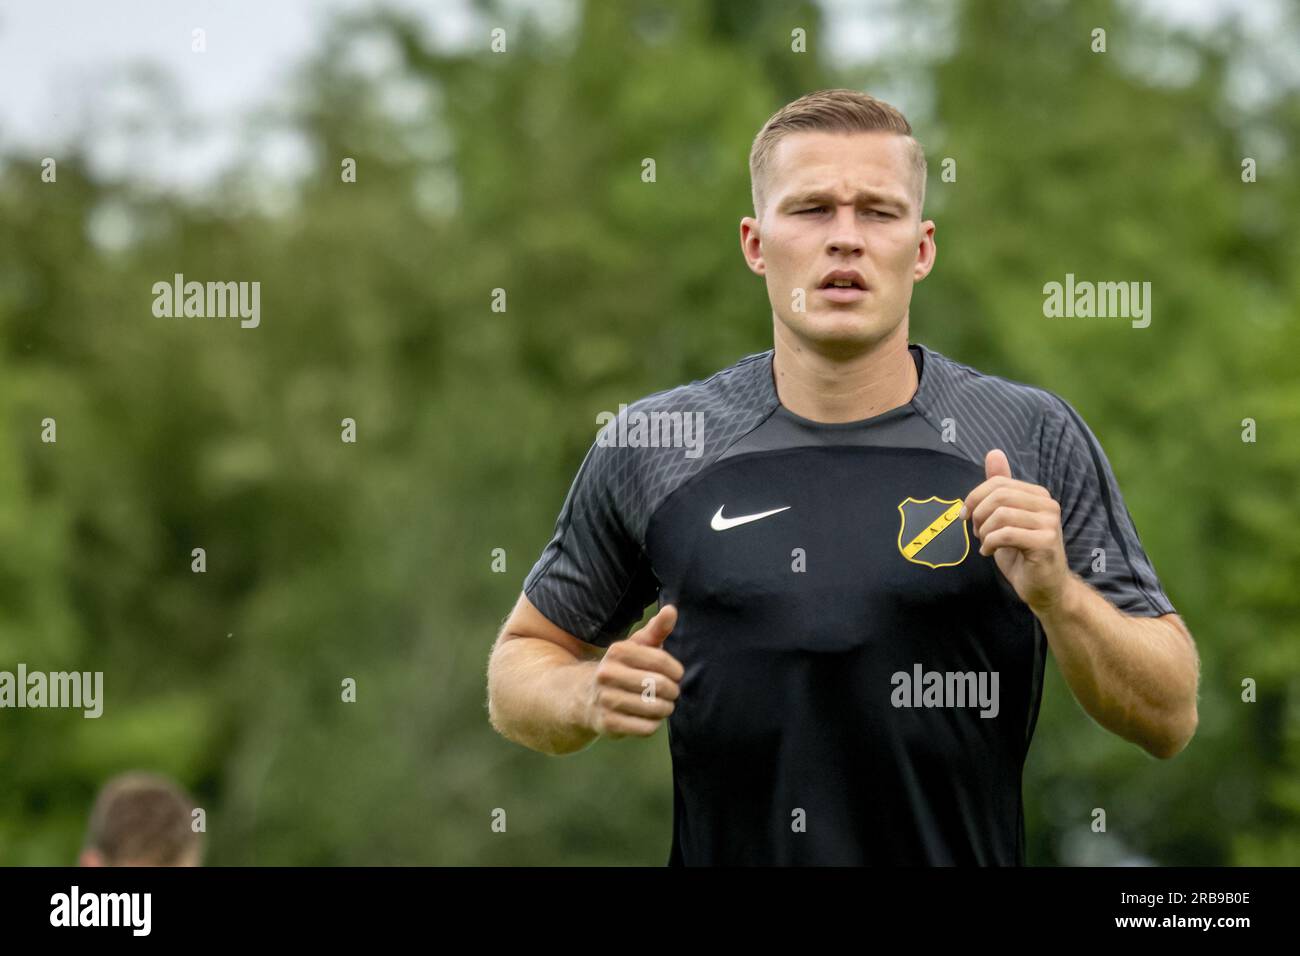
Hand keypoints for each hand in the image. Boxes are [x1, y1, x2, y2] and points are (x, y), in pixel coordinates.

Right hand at [584, 605, 683, 738]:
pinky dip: (653, 724)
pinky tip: (649, 717)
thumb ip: (657, 629)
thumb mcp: (636, 646)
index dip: (676, 671)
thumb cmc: (621, 668)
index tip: (676, 675)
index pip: (661, 661)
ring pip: (654, 708)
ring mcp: (605, 699)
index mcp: (617, 651)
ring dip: (665, 708)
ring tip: (662, 705)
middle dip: (672, 691)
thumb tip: (672, 610)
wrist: (582, 697)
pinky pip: (646, 728)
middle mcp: (607, 673)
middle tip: (671, 692)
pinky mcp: (607, 723)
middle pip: (659, 685)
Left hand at [960, 449, 1071, 611]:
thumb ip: (1000, 488)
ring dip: (984, 531)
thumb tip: (993, 452)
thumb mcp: (1005, 517)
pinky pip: (1006, 534)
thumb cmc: (1022, 553)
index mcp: (1037, 495)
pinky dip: (990, 543)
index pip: (998, 482)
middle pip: (999, 495)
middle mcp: (1047, 504)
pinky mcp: (1045, 542)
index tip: (965, 514)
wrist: (1045, 587)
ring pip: (1000, 514)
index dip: (975, 496)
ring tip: (984, 542)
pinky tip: (989, 552)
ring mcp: (1049, 523)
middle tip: (976, 531)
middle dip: (978, 513)